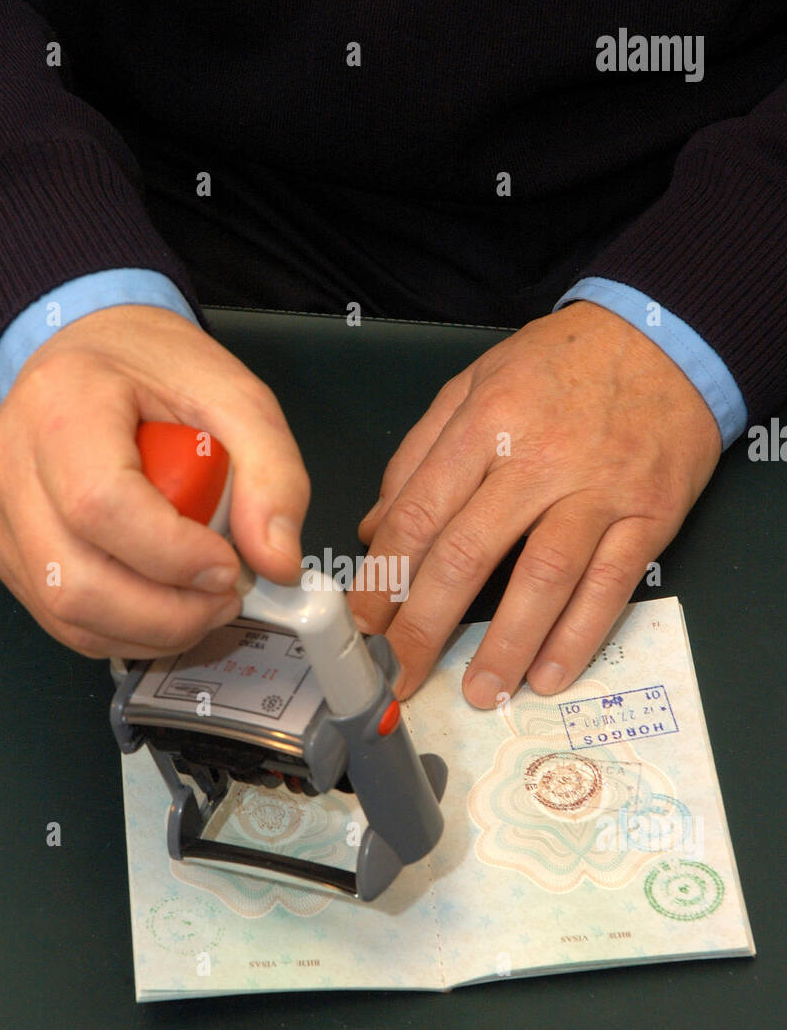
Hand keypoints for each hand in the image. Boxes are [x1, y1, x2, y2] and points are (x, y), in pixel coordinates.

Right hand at [0, 305, 308, 656]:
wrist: (91, 352)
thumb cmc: (153, 369)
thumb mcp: (236, 398)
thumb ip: (272, 475)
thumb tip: (277, 562)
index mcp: (65, 405)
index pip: (102, 504)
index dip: (173, 555)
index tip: (229, 565)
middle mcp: (15, 462)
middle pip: (75, 580)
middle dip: (167, 613)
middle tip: (224, 598)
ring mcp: (1, 513)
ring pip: (64, 612)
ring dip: (148, 631)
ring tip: (202, 605)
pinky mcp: (7, 549)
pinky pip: (58, 618)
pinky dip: (122, 630)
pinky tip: (165, 609)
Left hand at [351, 301, 720, 705]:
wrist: (666, 337)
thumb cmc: (562, 364)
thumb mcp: (477, 384)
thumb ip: (420, 455)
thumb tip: (375, 529)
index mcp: (484, 423)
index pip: (419, 513)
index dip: (384, 577)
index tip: (362, 624)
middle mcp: (538, 459)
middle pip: (469, 554)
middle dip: (425, 624)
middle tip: (400, 674)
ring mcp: (598, 490)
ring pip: (542, 578)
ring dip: (505, 645)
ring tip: (477, 693)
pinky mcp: (649, 515)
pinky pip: (610, 586)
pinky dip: (578, 636)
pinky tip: (548, 675)